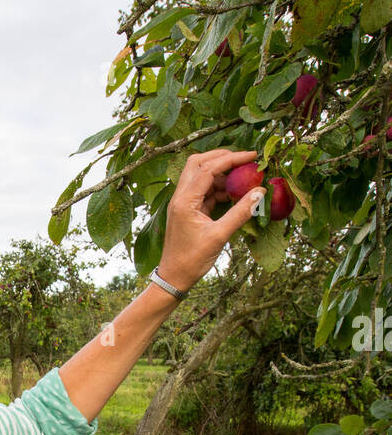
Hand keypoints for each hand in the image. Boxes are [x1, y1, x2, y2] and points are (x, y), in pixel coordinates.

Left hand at [157, 148, 264, 292]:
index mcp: (184, 201)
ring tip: (243, 178)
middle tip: (245, 160)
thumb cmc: (192, 260)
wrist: (173, 277)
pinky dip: (219, 188)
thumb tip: (260, 192)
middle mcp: (181, 197)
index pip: (208, 168)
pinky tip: (234, 194)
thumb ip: (240, 213)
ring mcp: (183, 202)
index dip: (231, 159)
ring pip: (201, 176)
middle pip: (199, 163)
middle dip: (222, 158)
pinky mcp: (188, 210)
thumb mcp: (219, 236)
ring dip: (222, 173)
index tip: (252, 156)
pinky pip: (204, 191)